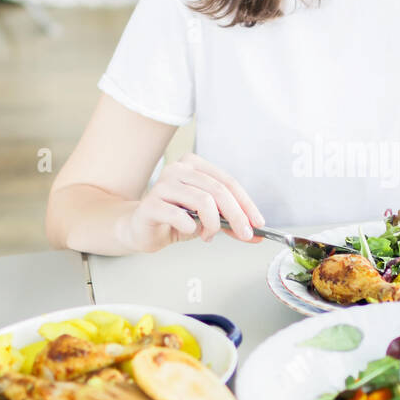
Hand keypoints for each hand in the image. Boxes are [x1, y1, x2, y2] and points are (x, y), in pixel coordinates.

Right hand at [123, 153, 264, 252]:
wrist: (141, 229)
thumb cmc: (174, 219)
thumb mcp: (207, 219)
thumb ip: (230, 222)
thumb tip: (255, 232)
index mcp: (194, 165)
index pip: (228, 182)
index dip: (246, 204)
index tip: (258, 222)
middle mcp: (178, 169)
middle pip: (218, 191)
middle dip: (237, 216)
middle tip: (244, 234)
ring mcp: (162, 185)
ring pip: (203, 201)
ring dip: (213, 224)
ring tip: (209, 235)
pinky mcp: (150, 204)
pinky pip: (179, 216)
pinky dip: (191, 228)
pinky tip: (189, 231)